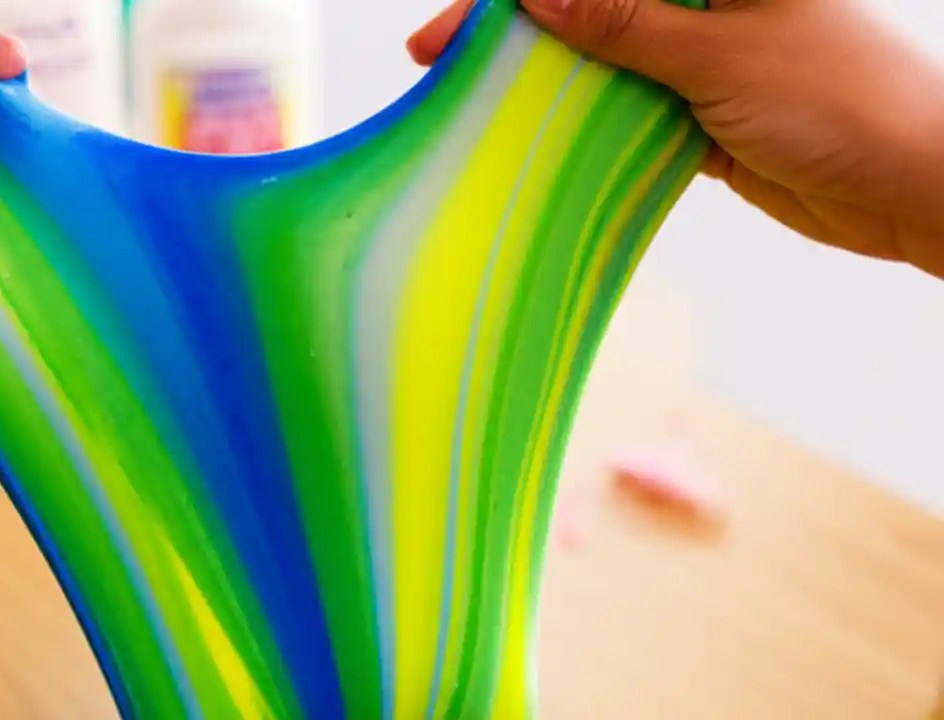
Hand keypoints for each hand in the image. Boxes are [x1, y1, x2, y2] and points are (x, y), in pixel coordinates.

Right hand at [409, 0, 943, 277]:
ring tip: (465, 103)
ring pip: (597, 55)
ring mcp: (699, 53)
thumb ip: (624, 23)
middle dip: (512, 29)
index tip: (454, 25)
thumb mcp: (721, 55)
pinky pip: (619, 107)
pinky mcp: (697, 109)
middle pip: (588, 2)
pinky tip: (525, 140)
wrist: (914, 189)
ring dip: (538, 80)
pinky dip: (577, 124)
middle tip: (434, 60)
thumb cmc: (843, 100)